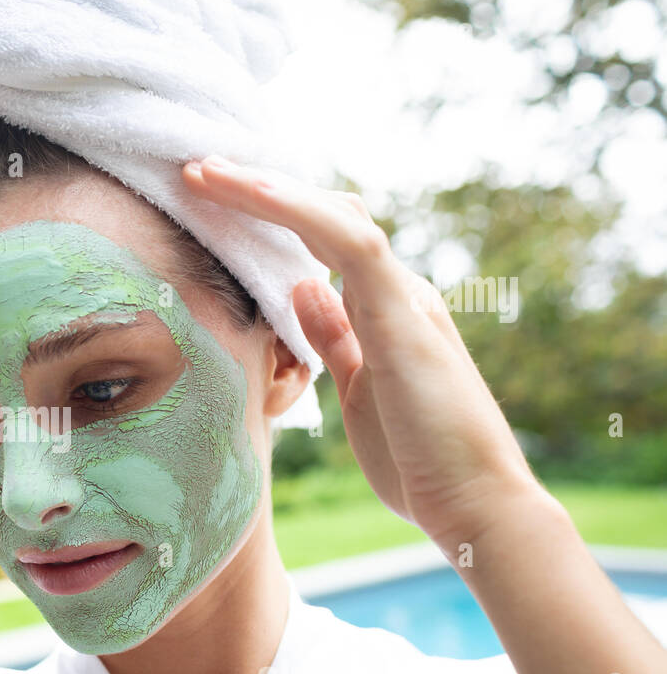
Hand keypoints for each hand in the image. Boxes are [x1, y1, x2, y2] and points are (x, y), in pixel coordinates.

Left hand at [182, 154, 544, 554]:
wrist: (476, 502)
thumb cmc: (419, 461)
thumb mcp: (357, 391)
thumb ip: (333, 338)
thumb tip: (303, 288)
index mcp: (382, 312)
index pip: (323, 244)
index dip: (271, 218)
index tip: (212, 204)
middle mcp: (395, 292)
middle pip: (324, 217)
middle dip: (259, 191)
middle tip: (197, 171)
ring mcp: (403, 296)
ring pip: (333, 216)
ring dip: (266, 189)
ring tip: (206, 171)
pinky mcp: (403, 313)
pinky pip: (349, 242)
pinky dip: (298, 210)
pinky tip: (250, 190)